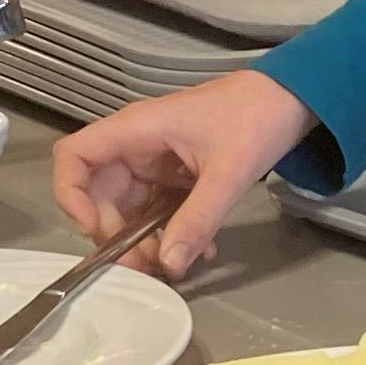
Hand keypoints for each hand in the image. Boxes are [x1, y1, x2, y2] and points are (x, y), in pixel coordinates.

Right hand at [53, 70, 318, 278]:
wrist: (294, 97)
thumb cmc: (256, 118)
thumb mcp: (228, 172)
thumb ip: (198, 219)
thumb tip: (168, 264)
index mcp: (136, 130)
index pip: (74, 156)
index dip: (71, 194)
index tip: (95, 230)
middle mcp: (137, 146)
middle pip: (100, 194)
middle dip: (118, 234)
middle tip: (147, 267)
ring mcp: (155, 161)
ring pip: (130, 208)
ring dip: (146, 240)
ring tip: (175, 266)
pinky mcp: (175, 175)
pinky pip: (158, 209)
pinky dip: (171, 232)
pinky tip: (199, 251)